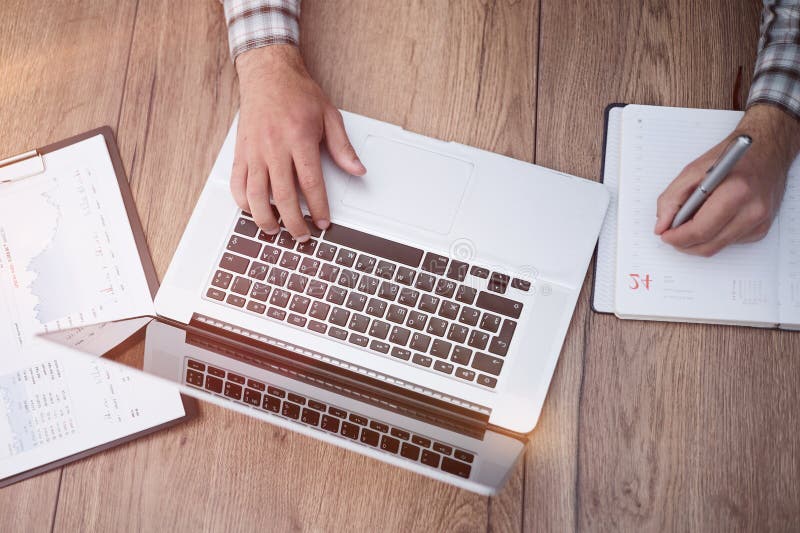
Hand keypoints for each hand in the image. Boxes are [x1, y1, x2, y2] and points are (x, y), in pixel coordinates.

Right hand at [231, 45, 365, 240]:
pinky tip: (253, 211)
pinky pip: (237, 183)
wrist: (268, 73)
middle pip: (283, 196)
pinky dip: (243, 202)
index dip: (318, 208)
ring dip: (265, 219)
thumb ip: (342, 147)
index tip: (324, 223)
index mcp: (299, 139)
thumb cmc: (298, 93)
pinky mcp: (240, 152)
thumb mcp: (329, 116)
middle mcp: (274, 147)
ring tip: (276, 231)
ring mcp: (254, 151)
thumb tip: (357, 170)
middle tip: (303, 236)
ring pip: (256, 195)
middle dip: (294, 222)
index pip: (310, 183)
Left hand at [655, 104, 799, 255]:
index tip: (665, 235)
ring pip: (717, 247)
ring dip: (697, 241)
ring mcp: (760, 222)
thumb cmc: (732, 157)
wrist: (766, 149)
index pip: (700, 230)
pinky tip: (712, 218)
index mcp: (736, 192)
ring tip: (689, 222)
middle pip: (708, 245)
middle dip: (684, 243)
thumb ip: (671, 199)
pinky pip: (728, 242)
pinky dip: (714, 235)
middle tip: (672, 234)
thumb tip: (662, 226)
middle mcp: (752, 210)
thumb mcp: (693, 170)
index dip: (677, 237)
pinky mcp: (761, 229)